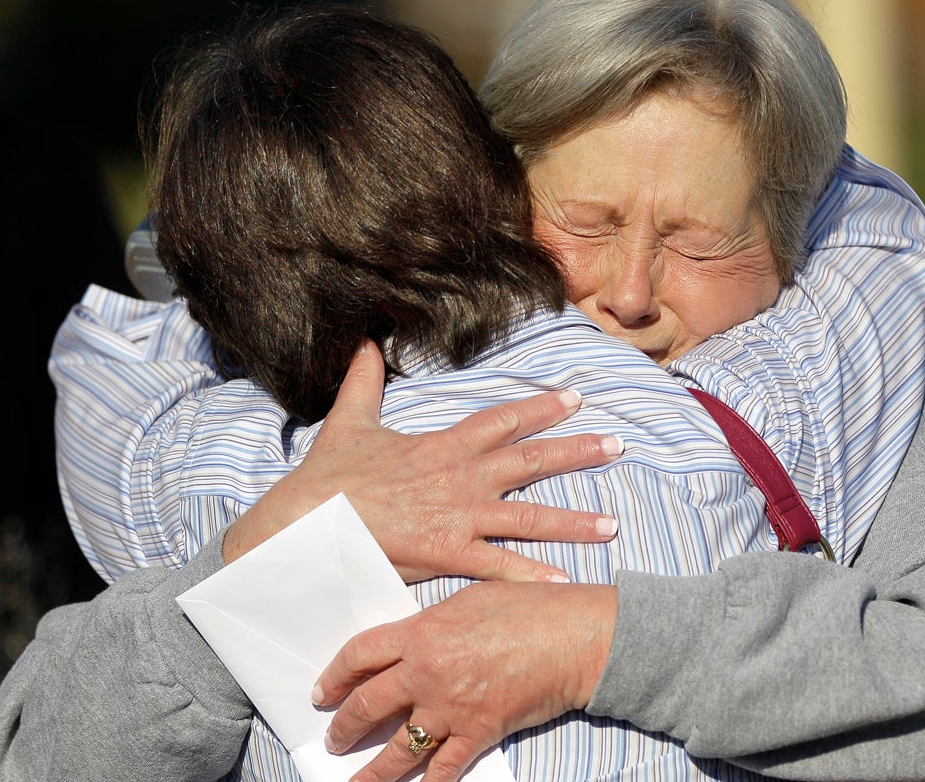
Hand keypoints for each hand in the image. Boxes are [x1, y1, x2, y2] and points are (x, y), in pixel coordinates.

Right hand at [222, 341, 622, 581]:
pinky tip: (563, 582)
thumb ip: (363, 382)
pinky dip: (531, 575)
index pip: (502, 419)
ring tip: (613, 525)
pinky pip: (498, 566)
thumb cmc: (328, 477)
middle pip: (530, 460)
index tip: (575, 398)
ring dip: (573, 520)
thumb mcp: (349, 420)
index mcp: (443, 444)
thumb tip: (362, 341)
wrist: (305, 521)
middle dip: (578, 452)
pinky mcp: (446, 552)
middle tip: (618, 446)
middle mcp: (460, 476)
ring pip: (527, 515)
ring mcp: (457, 515)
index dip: (541, 408)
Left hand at [311, 580, 617, 781]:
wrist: (574, 636)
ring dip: (371, 770)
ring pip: (397, 749)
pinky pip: (443, 770)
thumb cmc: (528, 609)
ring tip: (354, 781)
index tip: (323, 691)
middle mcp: (426, 673)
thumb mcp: (469, 600)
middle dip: (343, 727)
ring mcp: (450, 708)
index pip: (359, 656)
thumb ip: (433, 624)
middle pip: (367, 706)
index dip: (334, 676)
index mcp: (421, 633)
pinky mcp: (478, 733)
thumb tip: (412, 642)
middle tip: (332, 739)